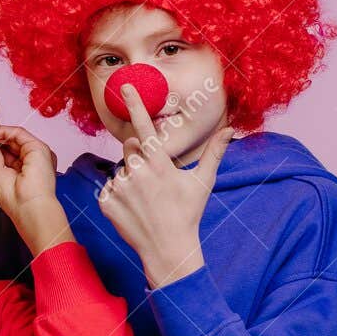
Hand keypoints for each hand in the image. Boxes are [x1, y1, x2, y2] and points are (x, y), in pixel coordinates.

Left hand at [0, 125, 73, 254]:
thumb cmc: (15, 199)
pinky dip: (1, 132)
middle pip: (10, 141)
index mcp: (24, 167)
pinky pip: (17, 133)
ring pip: (13, 135)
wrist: (29, 208)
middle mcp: (32, 158)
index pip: (6, 150)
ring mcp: (36, 152)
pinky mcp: (38, 147)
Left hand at [96, 85, 233, 287]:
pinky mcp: (106, 202)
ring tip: (146, 199)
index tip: (125, 86)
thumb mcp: (203, 182)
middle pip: (130, 148)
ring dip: (131, 179)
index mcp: (159, 164)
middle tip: (154, 180)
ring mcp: (120, 188)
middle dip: (140, 156)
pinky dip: (119, 196)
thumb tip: (230, 129)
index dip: (135, 104)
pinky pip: (109, 189)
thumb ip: (214, 152)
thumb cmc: (188, 214)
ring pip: (121, 170)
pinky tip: (134, 209)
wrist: (167, 249)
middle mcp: (136, 172)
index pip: (144, 126)